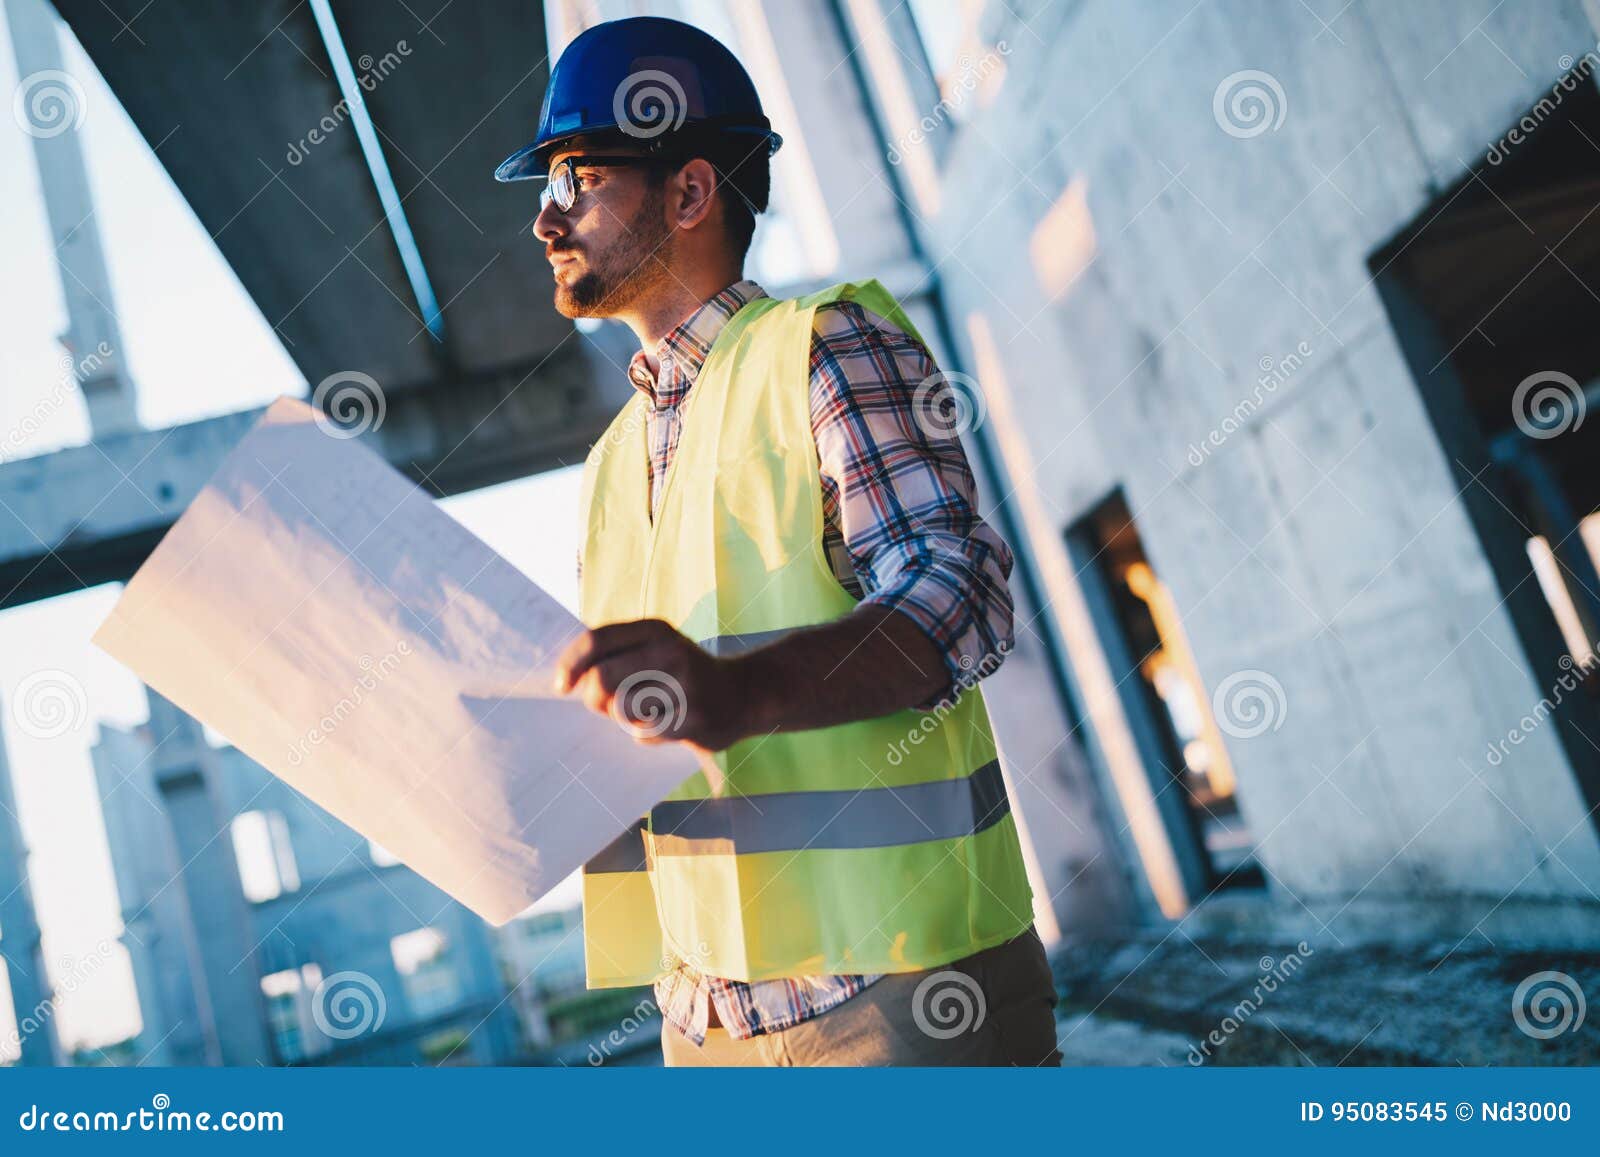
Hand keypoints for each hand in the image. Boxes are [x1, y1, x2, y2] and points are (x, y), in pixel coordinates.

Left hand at [552, 618, 762, 753]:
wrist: (744, 695)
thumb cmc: (683, 674)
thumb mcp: (656, 648)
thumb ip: (615, 654)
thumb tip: (566, 678)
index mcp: (655, 630)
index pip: (596, 640)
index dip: (570, 664)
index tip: (562, 685)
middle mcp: (671, 652)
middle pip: (602, 679)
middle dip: (593, 699)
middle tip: (603, 706)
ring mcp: (684, 686)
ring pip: (621, 710)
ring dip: (624, 719)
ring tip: (645, 713)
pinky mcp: (693, 720)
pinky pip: (644, 734)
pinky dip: (646, 734)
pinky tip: (668, 725)